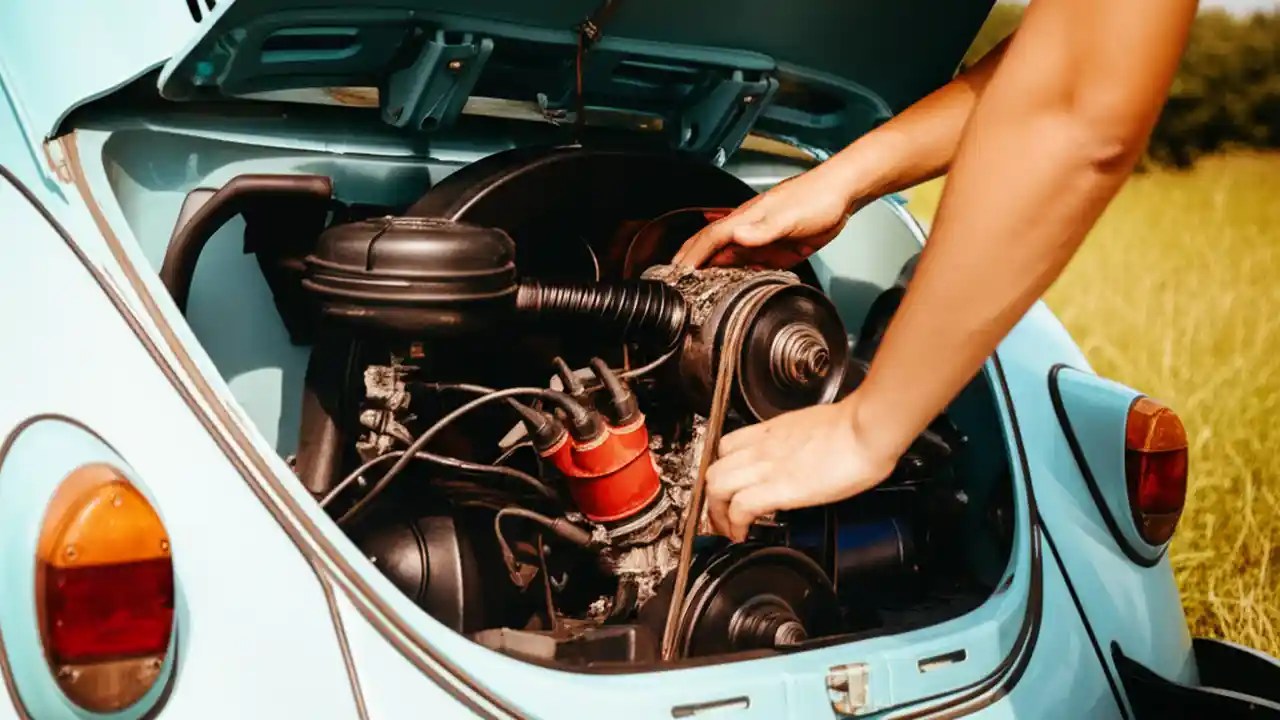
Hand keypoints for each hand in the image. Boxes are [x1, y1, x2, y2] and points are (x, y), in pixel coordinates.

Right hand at [672, 161, 867, 268]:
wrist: (842, 193)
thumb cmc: (816, 197)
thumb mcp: (789, 216)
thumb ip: (763, 229)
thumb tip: (735, 236)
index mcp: (746, 219)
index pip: (710, 239)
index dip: (691, 255)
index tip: (676, 271)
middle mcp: (749, 230)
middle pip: (713, 247)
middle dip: (692, 261)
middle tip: (676, 281)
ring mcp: (761, 240)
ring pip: (729, 258)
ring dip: (712, 271)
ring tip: (696, 289)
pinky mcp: (776, 250)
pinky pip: (751, 265)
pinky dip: (737, 274)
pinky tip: (733, 284)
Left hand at [705, 396, 900, 541]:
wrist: (867, 428)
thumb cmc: (855, 428)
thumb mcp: (815, 429)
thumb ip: (798, 441)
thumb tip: (802, 456)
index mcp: (771, 432)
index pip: (726, 447)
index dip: (722, 470)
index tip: (727, 489)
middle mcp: (762, 448)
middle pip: (714, 470)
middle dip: (712, 497)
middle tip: (720, 516)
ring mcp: (768, 467)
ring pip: (717, 487)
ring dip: (717, 513)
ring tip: (728, 530)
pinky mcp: (779, 488)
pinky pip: (740, 507)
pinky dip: (734, 524)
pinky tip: (742, 535)